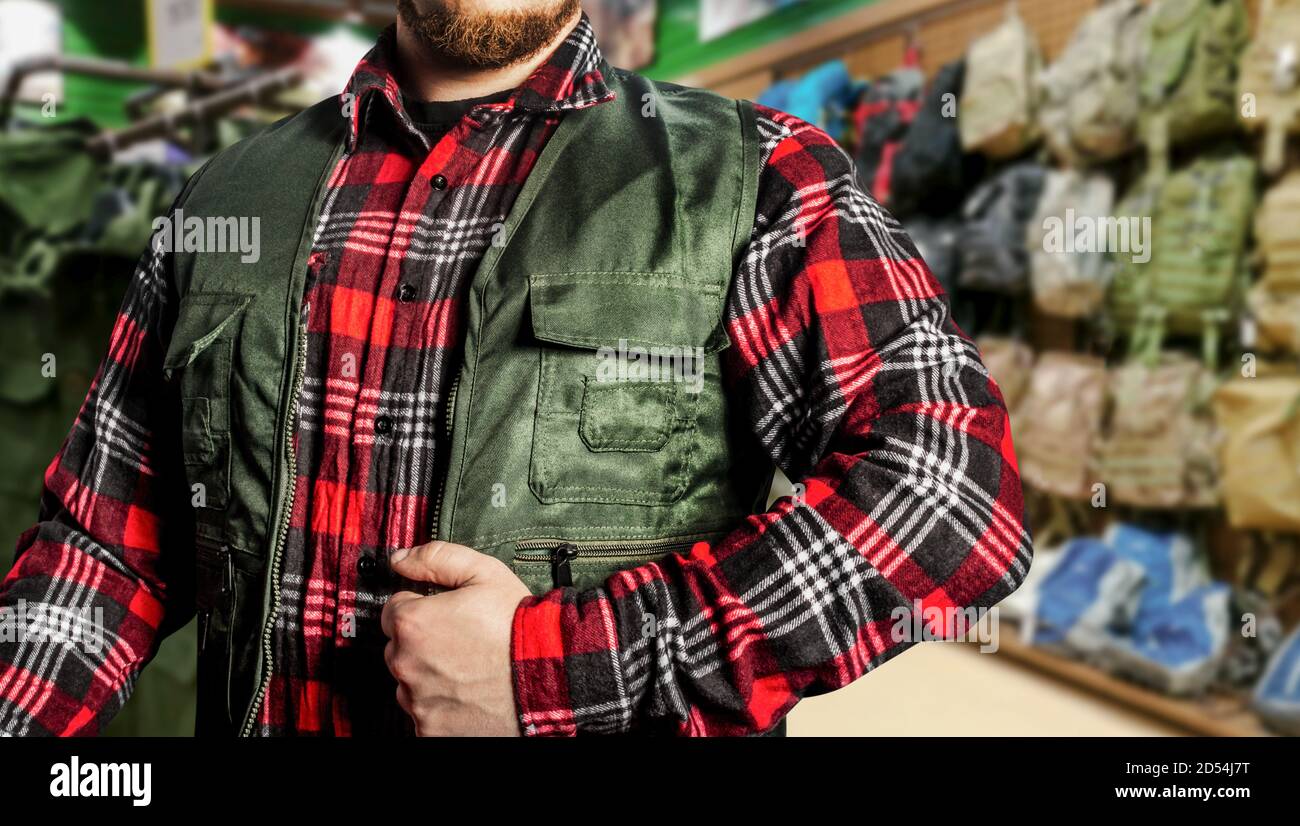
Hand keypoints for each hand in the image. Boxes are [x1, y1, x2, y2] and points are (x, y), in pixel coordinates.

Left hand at [380, 541, 531, 735]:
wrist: (547, 676)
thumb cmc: (517, 626)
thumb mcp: (483, 573)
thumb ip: (436, 558)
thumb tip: (400, 559)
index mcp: (412, 623)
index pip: (395, 611)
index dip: (422, 608)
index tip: (447, 615)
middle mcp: (405, 664)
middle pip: (399, 648)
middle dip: (423, 642)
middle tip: (462, 641)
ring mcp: (417, 700)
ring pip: (409, 681)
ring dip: (429, 674)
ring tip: (468, 668)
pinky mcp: (430, 728)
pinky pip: (424, 712)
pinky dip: (441, 704)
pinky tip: (467, 692)